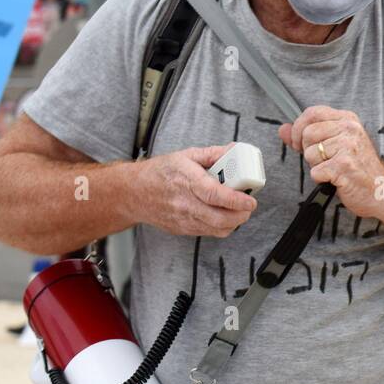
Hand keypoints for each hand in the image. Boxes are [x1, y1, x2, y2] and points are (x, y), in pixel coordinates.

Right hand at [136, 144, 257, 237]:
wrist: (133, 193)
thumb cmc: (159, 172)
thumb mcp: (186, 156)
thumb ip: (213, 154)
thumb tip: (234, 150)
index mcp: (186, 181)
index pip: (215, 195)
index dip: (236, 200)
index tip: (250, 200)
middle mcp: (184, 203)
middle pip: (219, 218)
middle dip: (241, 215)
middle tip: (248, 206)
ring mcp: (182, 219)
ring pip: (216, 229)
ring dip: (233, 222)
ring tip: (238, 210)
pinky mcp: (182, 229)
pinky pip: (208, 233)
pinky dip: (221, 226)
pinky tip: (222, 215)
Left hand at [281, 105, 383, 218]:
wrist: (381, 190)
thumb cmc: (359, 168)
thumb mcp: (336, 144)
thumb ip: (308, 135)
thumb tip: (283, 129)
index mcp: (348, 120)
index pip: (312, 112)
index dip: (299, 128)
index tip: (299, 142)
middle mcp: (349, 129)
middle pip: (307, 133)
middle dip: (308, 151)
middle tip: (324, 160)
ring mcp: (347, 146)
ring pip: (310, 154)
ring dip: (317, 167)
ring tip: (334, 169)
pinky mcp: (344, 165)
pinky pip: (315, 172)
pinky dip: (322, 179)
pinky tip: (336, 179)